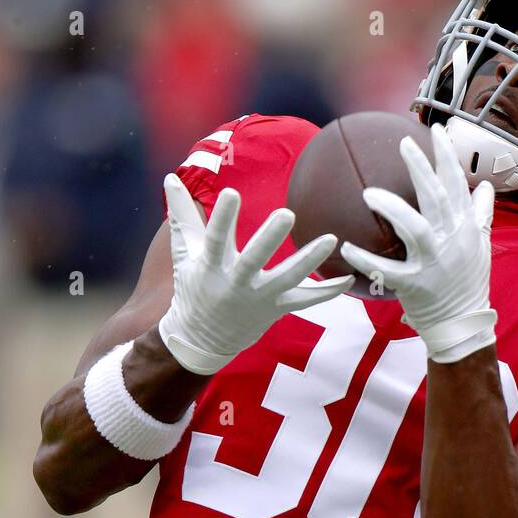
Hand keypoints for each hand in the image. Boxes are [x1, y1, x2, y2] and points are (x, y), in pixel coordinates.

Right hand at [158, 175, 353, 374]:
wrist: (201, 340)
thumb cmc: (193, 289)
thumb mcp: (184, 254)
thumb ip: (182, 215)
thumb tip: (169, 177)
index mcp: (211, 267)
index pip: (215, 239)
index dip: (223, 218)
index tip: (232, 194)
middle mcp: (236, 285)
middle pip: (254, 261)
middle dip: (269, 239)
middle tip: (287, 214)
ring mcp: (258, 299)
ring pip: (287, 280)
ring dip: (309, 260)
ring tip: (331, 239)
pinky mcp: (276, 309)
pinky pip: (305, 301)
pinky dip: (327, 292)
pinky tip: (348, 279)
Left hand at [340, 123, 496, 363]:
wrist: (463, 325)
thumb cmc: (468, 284)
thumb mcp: (480, 247)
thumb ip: (481, 215)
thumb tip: (486, 187)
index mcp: (465, 228)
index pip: (458, 185)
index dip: (447, 156)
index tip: (435, 131)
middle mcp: (452, 241)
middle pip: (437, 197)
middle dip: (422, 167)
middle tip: (403, 143)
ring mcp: (434, 263)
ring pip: (414, 227)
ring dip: (392, 208)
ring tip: (369, 193)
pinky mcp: (415, 285)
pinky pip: (387, 270)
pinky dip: (366, 259)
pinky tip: (347, 247)